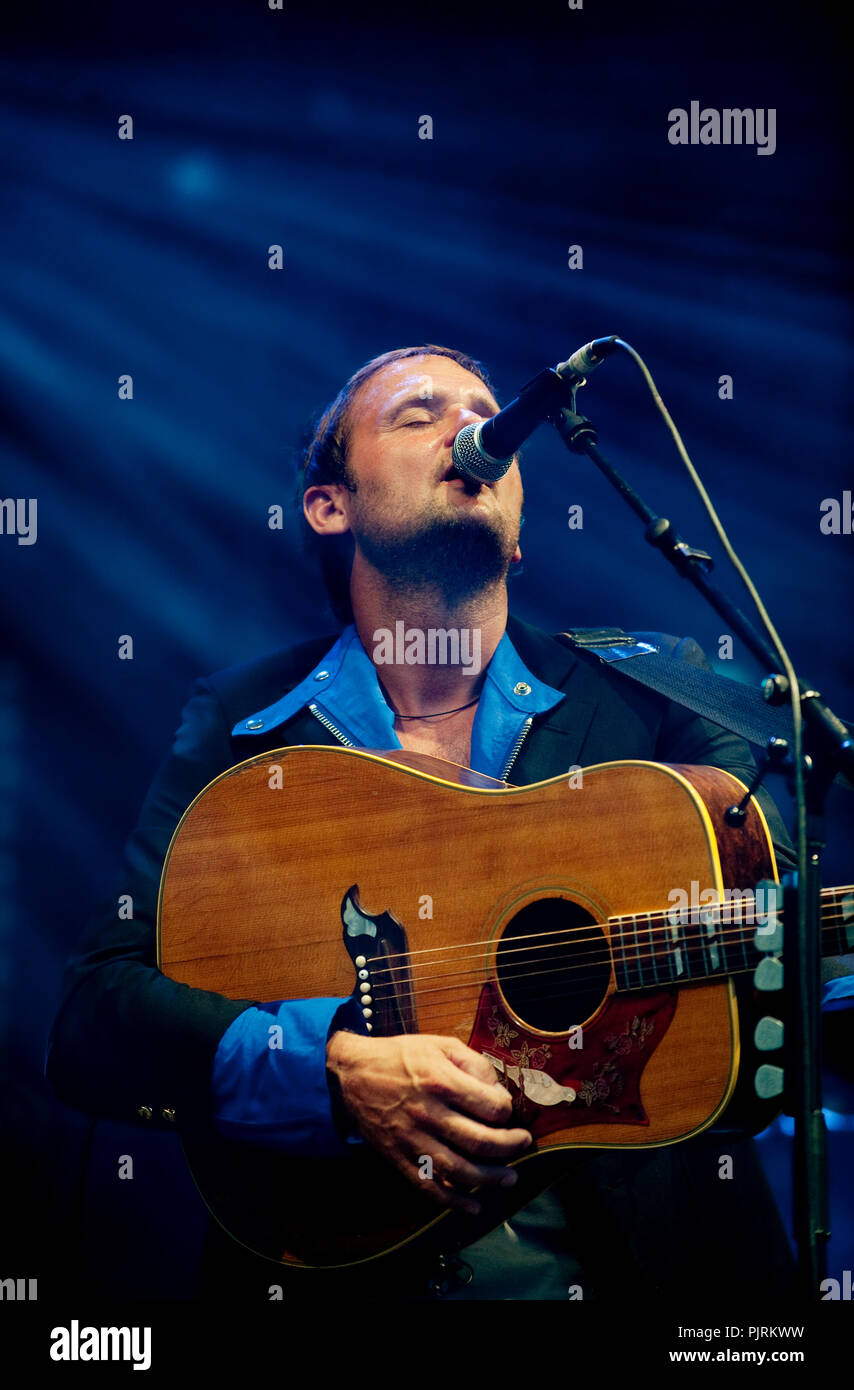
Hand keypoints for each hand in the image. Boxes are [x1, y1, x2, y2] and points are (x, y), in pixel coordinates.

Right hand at [325, 1031, 532, 1214]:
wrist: (351, 1074)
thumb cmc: (401, 1056)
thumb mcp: (439, 1044)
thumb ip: (473, 1063)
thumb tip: (497, 1091)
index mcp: (441, 1081)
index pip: (491, 1107)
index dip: (507, 1110)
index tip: (506, 1109)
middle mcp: (428, 1113)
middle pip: (481, 1142)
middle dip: (510, 1147)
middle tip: (523, 1143)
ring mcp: (412, 1139)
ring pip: (460, 1171)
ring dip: (491, 1179)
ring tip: (510, 1177)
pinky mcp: (398, 1158)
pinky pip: (429, 1187)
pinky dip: (454, 1203)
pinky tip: (474, 1206)